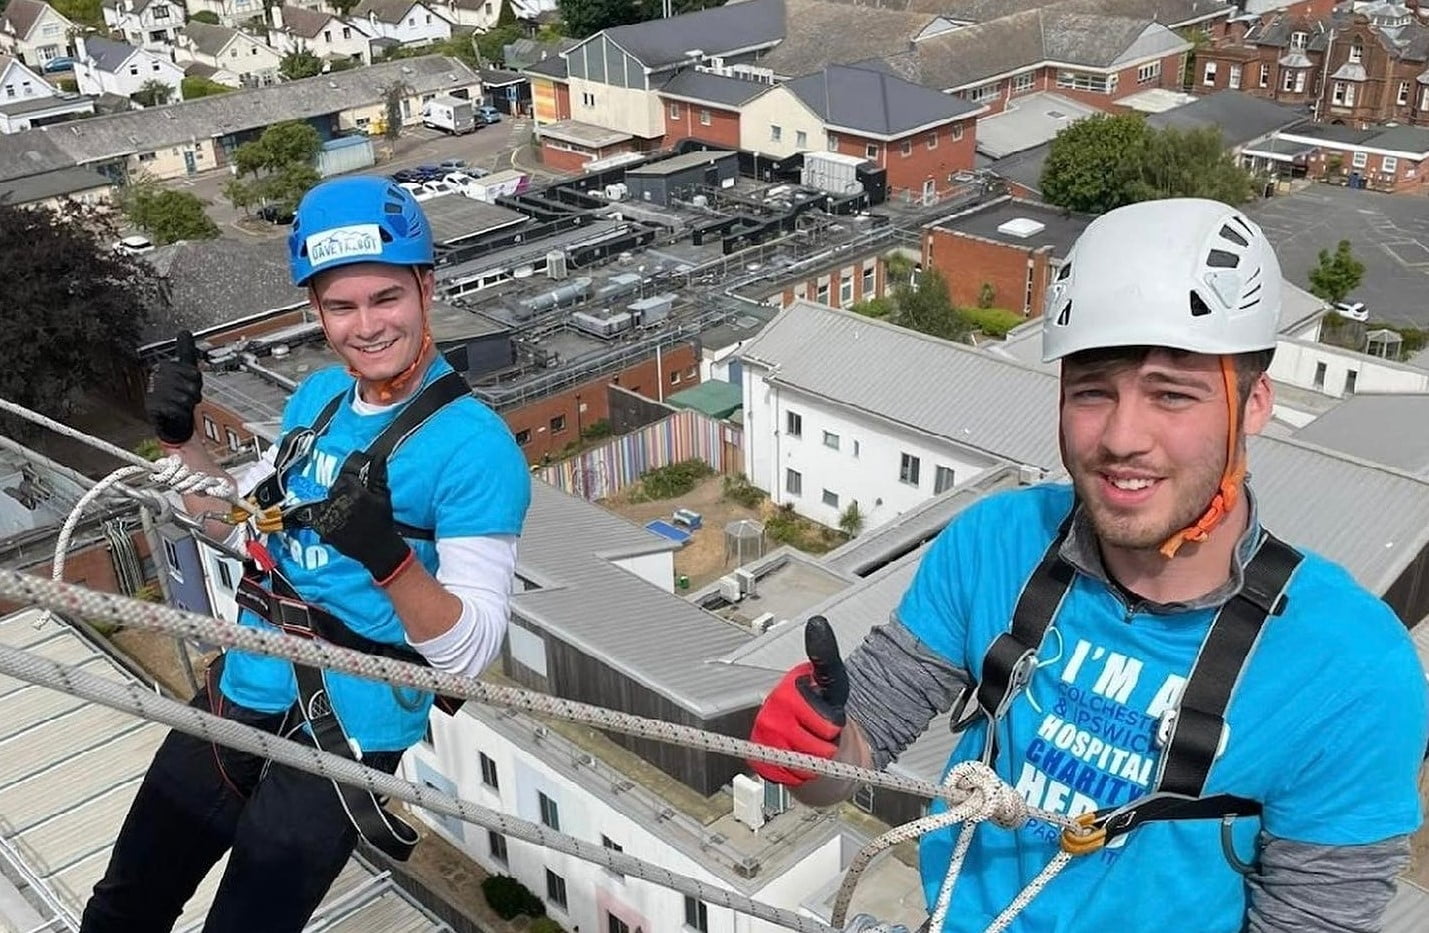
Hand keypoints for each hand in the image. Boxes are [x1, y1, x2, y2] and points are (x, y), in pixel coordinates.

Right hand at [146, 330, 202, 445]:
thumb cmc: (178, 391)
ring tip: (185, 403)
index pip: (188, 371)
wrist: (168, 416)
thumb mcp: (185, 370)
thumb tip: (184, 332)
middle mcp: (156, 377)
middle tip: (193, 396)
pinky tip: (178, 411)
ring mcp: (153, 392)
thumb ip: (185, 351)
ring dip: (187, 403)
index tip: (196, 381)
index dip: (194, 378)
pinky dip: (179, 412)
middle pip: (187, 385)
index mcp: (164, 366)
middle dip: (194, 393)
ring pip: (180, 397)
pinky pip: (173, 409)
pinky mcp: (151, 407)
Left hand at [303, 458, 412, 585]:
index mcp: (355, 492)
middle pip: (334, 488)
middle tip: (351, 500)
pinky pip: (317, 515)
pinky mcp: (323, 527)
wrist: (377, 548)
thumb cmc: (382, 522)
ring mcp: (329, 515)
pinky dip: (322, 515)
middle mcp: (339, 502)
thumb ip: (378, 475)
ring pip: (325, 500)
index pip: (345, 476)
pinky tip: (333, 518)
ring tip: (344, 511)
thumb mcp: (384, 496)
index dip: (350, 482)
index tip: (356, 487)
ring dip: (332, 503)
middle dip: (341, 491)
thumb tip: (377, 457)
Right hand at [748, 616, 848, 785]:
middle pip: (816, 745)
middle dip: (826, 744)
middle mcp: (770, 713)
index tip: (830, 724)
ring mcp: (763, 738)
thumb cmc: (824, 713)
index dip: (830, 725)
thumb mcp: (834, 682)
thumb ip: (826, 657)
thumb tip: (817, 622)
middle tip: (821, 733)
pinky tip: (800, 760)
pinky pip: (792, 775)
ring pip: (804, 763)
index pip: (822, 719)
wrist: (811, 744)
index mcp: (786, 691)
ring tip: (812, 746)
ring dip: (815, 760)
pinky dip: (802, 774)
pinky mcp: (760, 760)